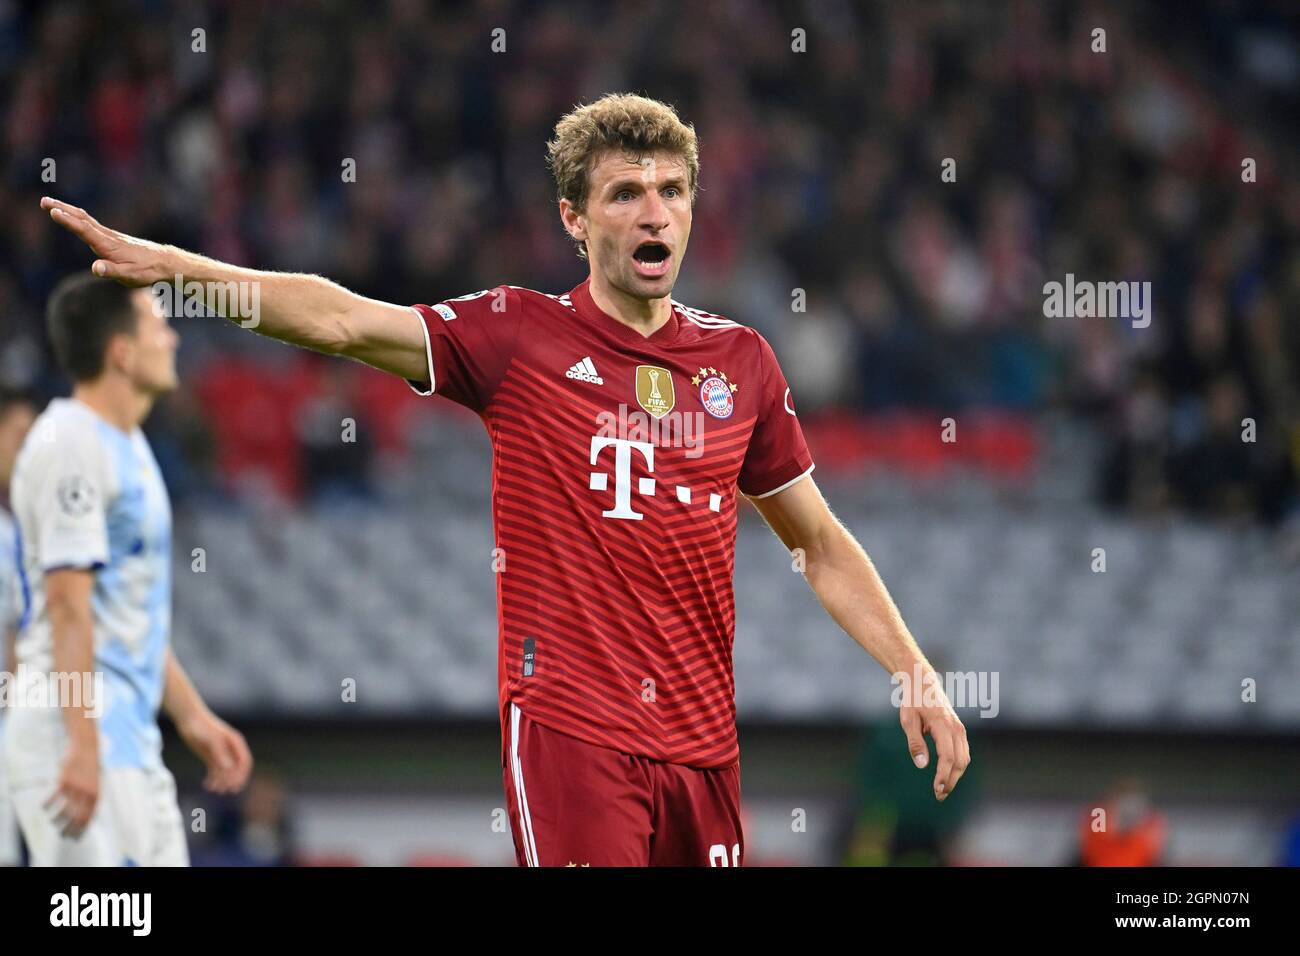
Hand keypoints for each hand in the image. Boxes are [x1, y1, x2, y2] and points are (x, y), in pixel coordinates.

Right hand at [40, 196, 182, 286]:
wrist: (165, 262)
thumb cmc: (147, 271)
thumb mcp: (129, 276)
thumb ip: (111, 271)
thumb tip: (95, 268)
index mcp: (107, 245)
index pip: (84, 230)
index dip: (68, 221)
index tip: (53, 211)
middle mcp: (107, 236)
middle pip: (82, 219)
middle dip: (62, 210)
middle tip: (43, 201)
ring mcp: (110, 235)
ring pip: (85, 219)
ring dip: (68, 210)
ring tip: (51, 204)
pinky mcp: (113, 238)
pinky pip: (91, 224)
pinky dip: (78, 217)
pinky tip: (74, 217)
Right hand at [46, 738, 98, 837]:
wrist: (87, 748)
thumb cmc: (91, 769)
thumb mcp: (96, 784)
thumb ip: (92, 799)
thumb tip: (86, 818)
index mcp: (96, 795)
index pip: (88, 819)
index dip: (81, 830)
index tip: (75, 838)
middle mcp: (86, 794)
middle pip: (76, 818)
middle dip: (68, 829)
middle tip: (62, 835)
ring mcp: (75, 788)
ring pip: (64, 810)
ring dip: (57, 819)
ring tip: (54, 823)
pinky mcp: (64, 781)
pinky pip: (54, 798)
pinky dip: (47, 805)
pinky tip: (44, 808)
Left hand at [178, 711, 253, 793]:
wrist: (188, 719)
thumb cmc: (201, 726)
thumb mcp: (211, 740)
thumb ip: (220, 753)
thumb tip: (228, 768)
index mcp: (235, 743)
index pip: (244, 761)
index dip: (242, 774)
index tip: (236, 784)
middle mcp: (230, 749)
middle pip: (236, 769)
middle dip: (232, 780)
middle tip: (226, 791)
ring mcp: (220, 753)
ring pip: (225, 772)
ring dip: (221, 782)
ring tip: (214, 790)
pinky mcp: (210, 756)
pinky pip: (214, 771)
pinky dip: (212, 779)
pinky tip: (206, 785)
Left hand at [898, 671, 970, 801]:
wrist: (923, 683)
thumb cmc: (913, 701)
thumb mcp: (908, 720)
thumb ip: (915, 742)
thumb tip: (922, 765)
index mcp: (943, 724)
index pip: (948, 757)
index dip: (944, 776)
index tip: (936, 790)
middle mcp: (956, 728)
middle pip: (960, 761)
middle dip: (951, 780)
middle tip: (939, 796)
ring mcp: (960, 729)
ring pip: (964, 759)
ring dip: (956, 776)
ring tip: (942, 789)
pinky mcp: (960, 731)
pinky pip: (963, 753)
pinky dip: (958, 767)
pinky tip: (947, 776)